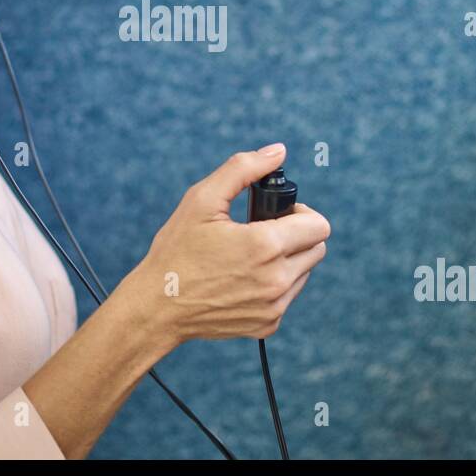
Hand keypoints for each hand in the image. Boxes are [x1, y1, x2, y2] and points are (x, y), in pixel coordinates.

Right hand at [121, 144, 330, 346]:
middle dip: (297, 235)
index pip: (319, 226)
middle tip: (263, 232)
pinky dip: (274, 285)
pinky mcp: (267, 324)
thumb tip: (278, 151)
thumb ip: (243, 169)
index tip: (278, 214)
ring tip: (250, 256)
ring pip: (304, 273)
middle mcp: (276, 280)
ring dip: (287, 260)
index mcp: (265, 246)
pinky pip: (288, 297)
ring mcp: (273, 306)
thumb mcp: (202, 199)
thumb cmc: (176, 250)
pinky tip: (243, 278)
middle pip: (317, 249)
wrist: (157, 306)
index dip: (301, 213)